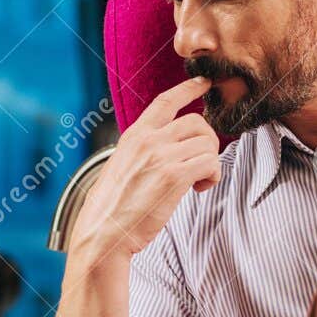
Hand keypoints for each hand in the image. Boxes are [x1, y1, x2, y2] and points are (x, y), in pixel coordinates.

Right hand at [69, 76, 220, 258]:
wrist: (104, 233)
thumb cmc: (113, 209)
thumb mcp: (123, 167)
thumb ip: (144, 151)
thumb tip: (169, 151)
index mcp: (134, 136)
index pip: (165, 101)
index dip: (188, 88)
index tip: (203, 82)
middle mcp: (148, 140)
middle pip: (197, 122)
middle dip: (208, 142)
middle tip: (201, 164)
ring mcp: (160, 156)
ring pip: (207, 143)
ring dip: (210, 163)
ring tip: (198, 181)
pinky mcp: (173, 177)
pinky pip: (210, 163)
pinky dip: (213, 176)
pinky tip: (199, 188)